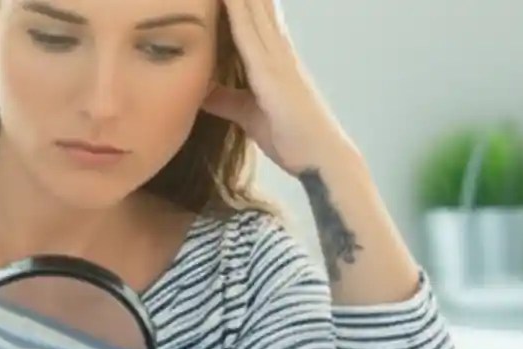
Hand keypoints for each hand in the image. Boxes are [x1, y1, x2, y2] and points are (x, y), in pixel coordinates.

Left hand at [201, 0, 356, 174]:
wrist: (321, 159)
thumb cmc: (292, 139)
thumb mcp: (249, 115)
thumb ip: (227, 99)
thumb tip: (202, 91)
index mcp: (274, 59)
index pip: (253, 17)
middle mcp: (278, 52)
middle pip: (255, 5)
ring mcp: (277, 59)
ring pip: (253, 11)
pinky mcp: (273, 72)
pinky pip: (250, 34)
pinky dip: (238, 11)